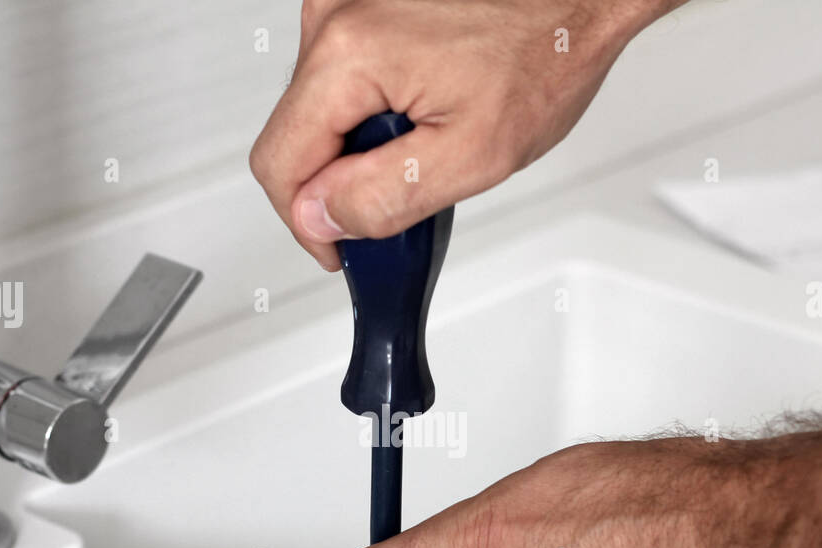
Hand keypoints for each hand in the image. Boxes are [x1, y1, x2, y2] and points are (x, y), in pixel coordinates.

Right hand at [250, 0, 679, 270]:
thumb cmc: (542, 56)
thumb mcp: (471, 156)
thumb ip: (384, 196)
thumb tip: (322, 218)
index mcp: (349, 54)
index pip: (280, 164)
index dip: (307, 223)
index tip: (338, 248)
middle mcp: (332, 16)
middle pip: (294, 136)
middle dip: (338, 181)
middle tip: (398, 198)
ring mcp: (343, 5)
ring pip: (316, 111)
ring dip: (357, 145)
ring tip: (424, 143)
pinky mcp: (359, 5)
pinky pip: (339, 80)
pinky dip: (369, 110)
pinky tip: (420, 110)